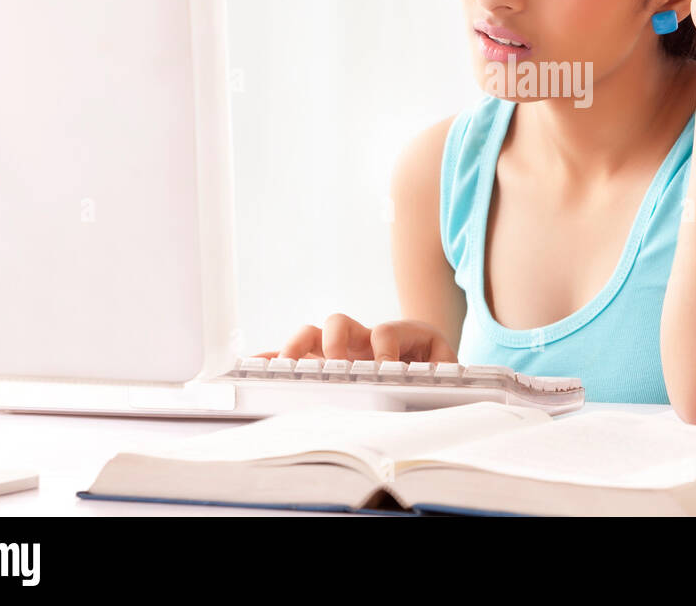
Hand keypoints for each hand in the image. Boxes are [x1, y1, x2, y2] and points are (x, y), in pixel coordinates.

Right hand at [255, 313, 457, 364]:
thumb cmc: (431, 363)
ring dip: (296, 349)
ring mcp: (337, 349)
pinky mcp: (321, 362)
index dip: (384, 348)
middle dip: (334, 341)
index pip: (384, 331)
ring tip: (288, 369)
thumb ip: (445, 366)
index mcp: (394, 335)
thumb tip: (441, 372)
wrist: (422, 361)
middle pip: (339, 322)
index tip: (385, 370)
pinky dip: (271, 360)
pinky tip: (250, 369)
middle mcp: (361, 338)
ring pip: (309, 335)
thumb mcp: (445, 363)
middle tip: (337, 367)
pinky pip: (290, 357)